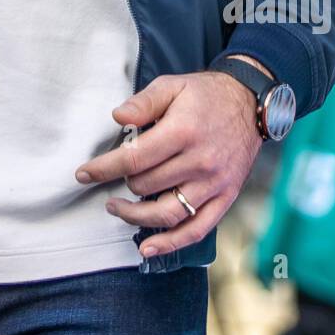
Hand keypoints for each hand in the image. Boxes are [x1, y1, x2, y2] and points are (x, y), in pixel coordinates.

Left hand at [74, 63, 267, 258]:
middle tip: (113, 177)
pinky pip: (197, 229)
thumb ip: (143, 102)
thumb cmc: (206, 95)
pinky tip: (147, 248)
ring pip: (167, 213)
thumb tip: (116, 117)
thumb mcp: (173, 85)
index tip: (83, 174)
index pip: (134, 159)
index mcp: (183, 131)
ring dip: (135, 216)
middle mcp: (199, 161)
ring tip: (116, 209)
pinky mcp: (225, 197)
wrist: (252, 105)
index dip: (104, 169)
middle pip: (147, 185)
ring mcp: (214, 183)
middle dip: (123, 183)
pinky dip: (171, 243)